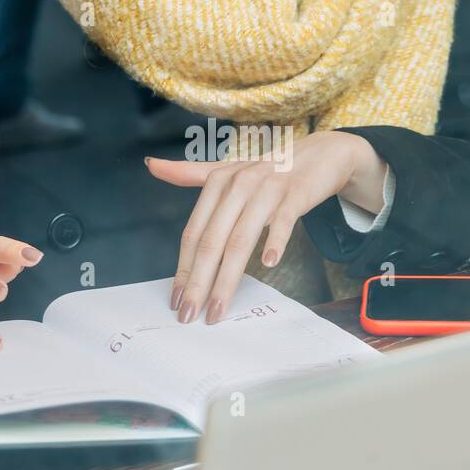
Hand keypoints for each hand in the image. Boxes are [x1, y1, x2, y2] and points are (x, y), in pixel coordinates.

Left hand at [145, 131, 380, 324]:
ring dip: (227, 279)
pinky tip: (268, 264)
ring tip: (218, 308)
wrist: (318, 155)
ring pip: (241, 240)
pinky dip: (275, 242)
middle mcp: (238, 185)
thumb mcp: (227, 171)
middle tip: (190, 314)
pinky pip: (283, 222)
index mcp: (217, 182)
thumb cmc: (268, 171)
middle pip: (212, 242)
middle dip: (198, 282)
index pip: (194, 234)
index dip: (183, 268)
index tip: (176, 299)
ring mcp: (267, 189)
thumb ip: (188, 173)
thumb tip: (150, 165)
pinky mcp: (295, 194)